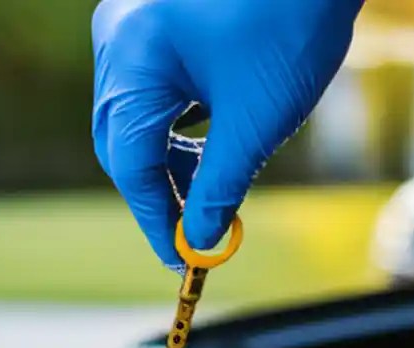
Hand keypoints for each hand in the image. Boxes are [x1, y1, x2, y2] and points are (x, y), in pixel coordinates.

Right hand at [92, 0, 363, 270]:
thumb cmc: (295, 24)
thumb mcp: (257, 121)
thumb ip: (219, 187)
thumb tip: (197, 241)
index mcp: (132, 56)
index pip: (128, 159)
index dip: (155, 217)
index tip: (180, 259)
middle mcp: (118, 34)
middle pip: (121, 137)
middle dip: (160, 190)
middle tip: (195, 232)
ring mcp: (132, 22)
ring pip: (134, 114)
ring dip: (169, 158)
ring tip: (212, 186)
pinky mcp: (153, 19)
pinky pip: (148, 86)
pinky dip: (175, 123)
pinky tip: (209, 143)